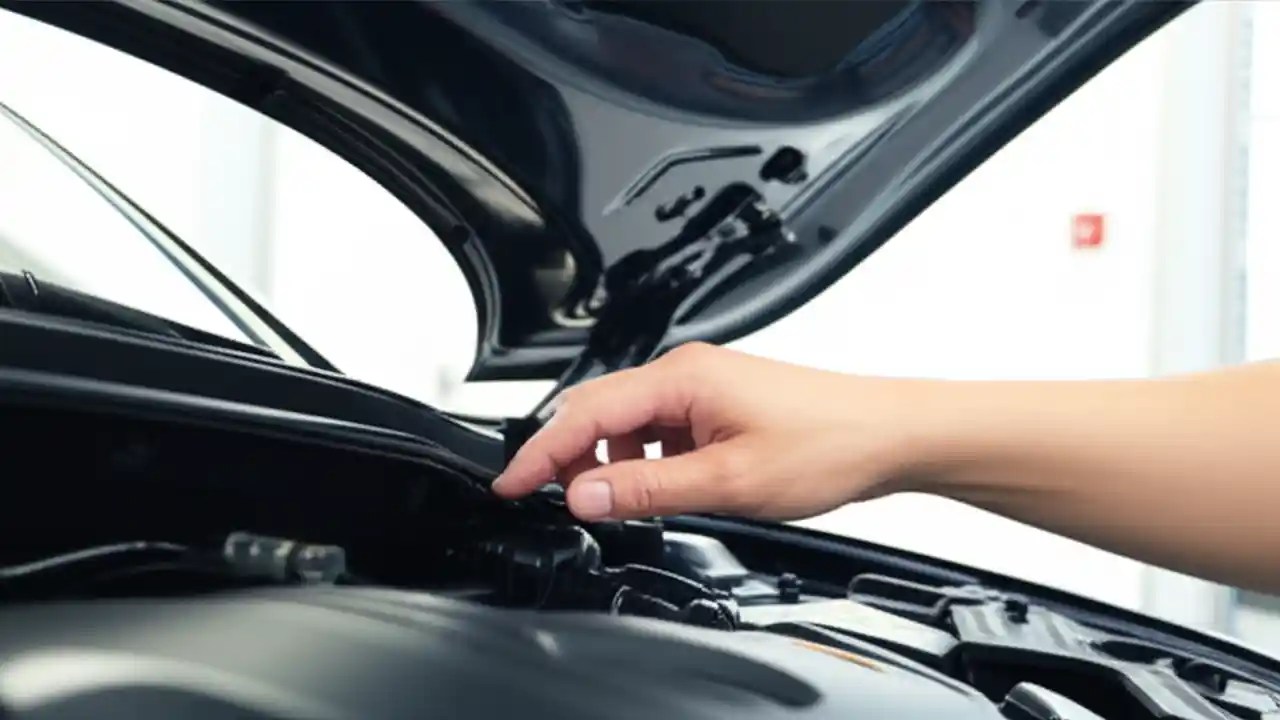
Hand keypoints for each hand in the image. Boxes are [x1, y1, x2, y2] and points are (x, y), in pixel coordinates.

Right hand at [491, 343, 920, 521]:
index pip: (585, 412)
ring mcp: (704, 386)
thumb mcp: (727, 481)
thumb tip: (583, 495)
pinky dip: (640, 459)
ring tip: (607, 501)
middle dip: (566, 455)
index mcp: (681, 379)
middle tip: (544, 498)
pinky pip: (658, 428)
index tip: (511, 483)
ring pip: (628, 421)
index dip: (540, 452)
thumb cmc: (827, 444)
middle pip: (599, 410)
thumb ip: (649, 489)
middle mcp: (687, 373)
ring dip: (606, 460)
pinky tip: (652, 486)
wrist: (889, 435)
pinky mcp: (719, 404)